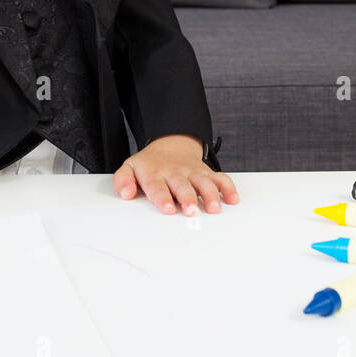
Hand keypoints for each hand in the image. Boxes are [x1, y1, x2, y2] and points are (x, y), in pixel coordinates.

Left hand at [112, 134, 239, 214]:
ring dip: (210, 195)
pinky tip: (232, 199)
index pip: (157, 186)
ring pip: (204, 182)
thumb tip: (126, 193)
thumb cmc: (150, 164)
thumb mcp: (130, 168)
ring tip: (214, 208)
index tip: (168, 208)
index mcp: (155, 173)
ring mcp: (192, 172)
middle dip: (188, 198)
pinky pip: (220, 178)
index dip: (162, 197)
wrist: (170, 144)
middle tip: (192, 211)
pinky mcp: (206, 172)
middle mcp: (175, 173)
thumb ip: (123, 181)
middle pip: (183, 186)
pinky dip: (228, 188)